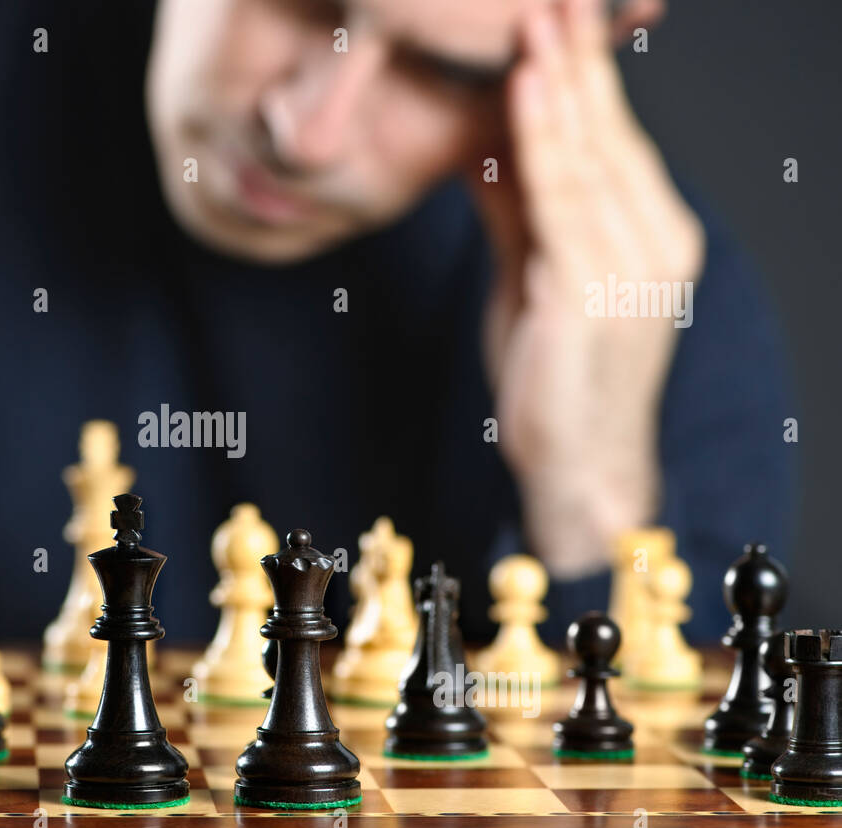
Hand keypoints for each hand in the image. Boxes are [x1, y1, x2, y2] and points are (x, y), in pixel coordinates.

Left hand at [470, 0, 704, 576]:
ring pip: (588, 153)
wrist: (576, 470)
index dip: (583, 75)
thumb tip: (486, 149)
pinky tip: (525, 89)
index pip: (614, 140)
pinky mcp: (594, 289)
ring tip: (535, 17)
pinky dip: (542, 138)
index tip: (555, 16)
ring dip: (557, 79)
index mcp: (649, 237)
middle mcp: (654, 241)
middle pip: (609, 132)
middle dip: (575, 56)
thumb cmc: (554, 382)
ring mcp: (631, 264)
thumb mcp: (530, 282)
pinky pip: (562, 197)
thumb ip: (517, 214)